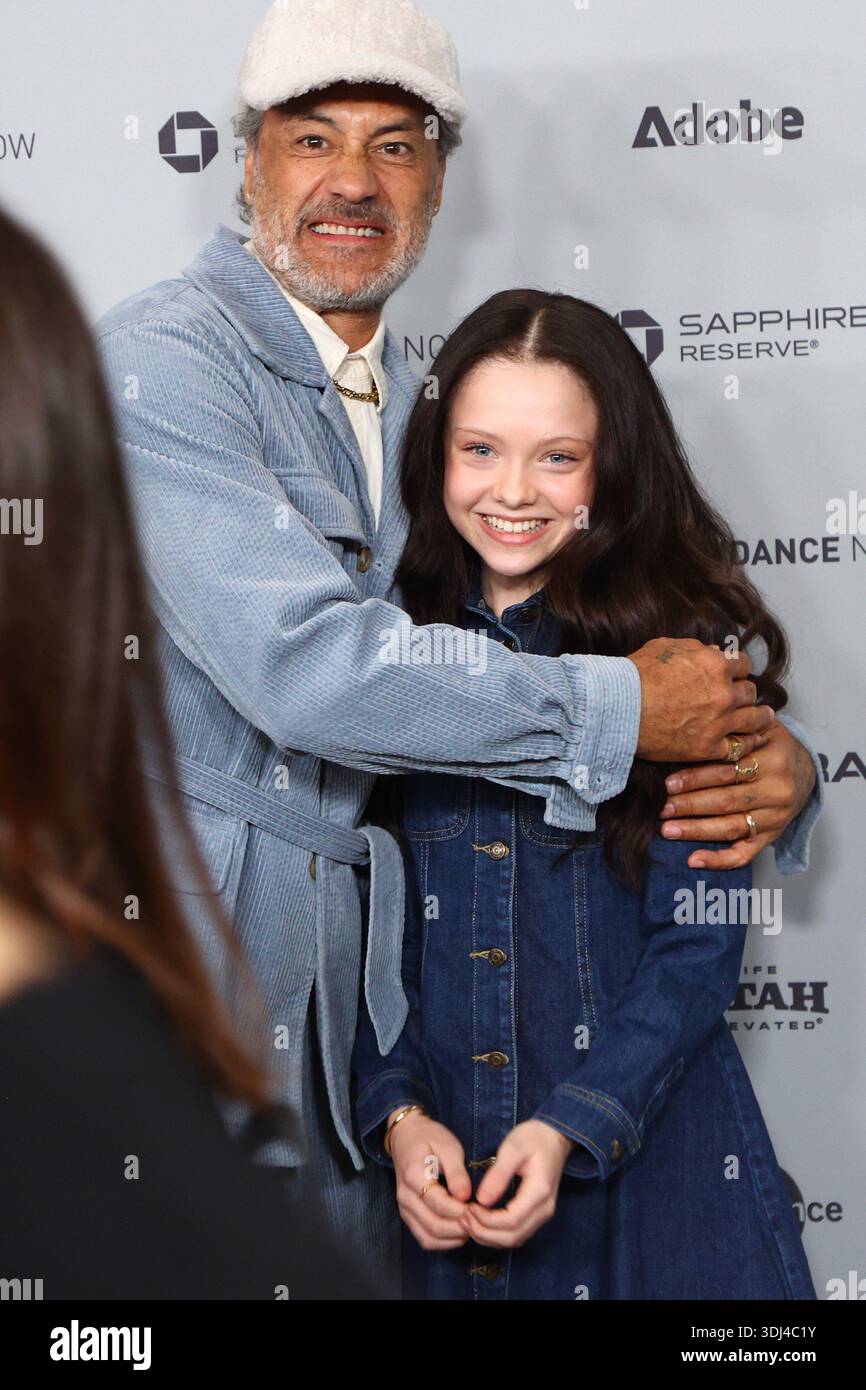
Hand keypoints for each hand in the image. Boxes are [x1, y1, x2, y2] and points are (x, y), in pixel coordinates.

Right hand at [388, 1108, 472, 1250]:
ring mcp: (404, 1209)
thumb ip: (456, 1172)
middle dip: (460, 1228)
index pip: (438, 1203)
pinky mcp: (408, 1216)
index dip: (460, 1211)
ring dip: (452, 1239)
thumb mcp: (448, 1146)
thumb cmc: (430, 1138)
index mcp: (414, 1175)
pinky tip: (459, 1232)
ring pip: (428, 1238)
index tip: (479, 1208)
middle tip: (480, 1221)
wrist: (405, 1137)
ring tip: (472, 1227)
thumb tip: (465, 1197)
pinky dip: (443, 1242)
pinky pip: (424, 1238)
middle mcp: (405, 1197)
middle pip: (433, 1226)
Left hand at [459, 1120, 572, 1249]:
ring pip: (515, 1239)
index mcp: (540, 1192)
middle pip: (513, 1237)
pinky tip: (481, 1223)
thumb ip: (498, 1175)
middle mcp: (545, 1209)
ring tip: (468, 1221)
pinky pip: (517, 1234)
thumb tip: (482, 1200)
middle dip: (484, 1232)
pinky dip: (497, 1234)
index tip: (468, 1208)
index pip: (511, 1220)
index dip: (486, 1220)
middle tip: (463, 1218)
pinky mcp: (537, 1215)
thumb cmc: (533, 1138)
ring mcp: (543, 1215)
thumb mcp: (513, 1148)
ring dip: (489, 1236)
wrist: (554, 1138)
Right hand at [629, 638, 773, 762]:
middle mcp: (724, 693)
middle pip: (750, 692)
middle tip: (745, 699)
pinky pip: (738, 748)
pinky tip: (749, 742)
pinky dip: (745, 744)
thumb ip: (694, 648)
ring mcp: (719, 722)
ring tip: (764, 719)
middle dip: (746, 694)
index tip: (736, 676)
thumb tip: (712, 650)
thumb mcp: (665, 647)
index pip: (743, 665)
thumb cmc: (636, 675)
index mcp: (715, 664)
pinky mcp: (708, 747)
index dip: (739, 670)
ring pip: (754, 720)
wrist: (618, 707)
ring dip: (760, 718)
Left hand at [659, 720, 817, 868]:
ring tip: (667, 830)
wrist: (806, 771)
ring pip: (731, 827)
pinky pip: (745, 854)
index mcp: (773, 761)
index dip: (696, 778)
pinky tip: (693, 860)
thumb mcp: (764, 728)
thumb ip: (738, 728)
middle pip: (726, 801)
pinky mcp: (771, 837)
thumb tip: (698, 727)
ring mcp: (775, 818)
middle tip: (662, 807)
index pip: (728, 772)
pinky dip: (719, 860)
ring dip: (696, 830)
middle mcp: (776, 792)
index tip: (668, 783)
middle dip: (690, 805)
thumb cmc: (774, 746)